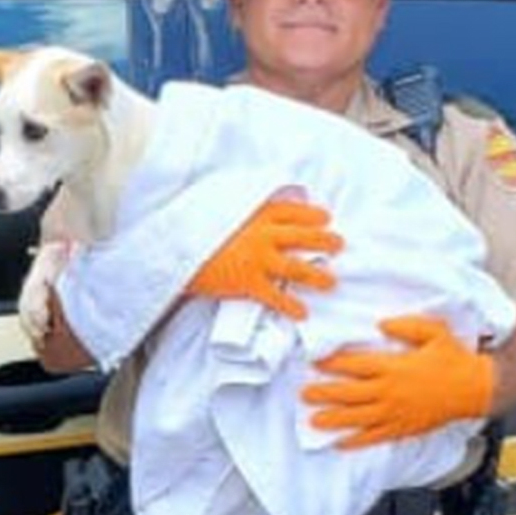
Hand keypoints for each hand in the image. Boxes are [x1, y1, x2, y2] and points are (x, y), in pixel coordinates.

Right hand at [187, 199, 340, 320]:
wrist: (176, 249)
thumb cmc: (196, 227)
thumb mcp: (220, 205)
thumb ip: (242, 206)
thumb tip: (255, 201)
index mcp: (256, 214)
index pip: (291, 210)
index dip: (311, 214)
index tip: (325, 217)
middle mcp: (262, 234)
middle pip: (302, 236)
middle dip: (324, 240)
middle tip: (339, 244)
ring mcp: (257, 259)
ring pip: (296, 267)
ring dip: (317, 275)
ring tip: (331, 282)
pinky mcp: (248, 282)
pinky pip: (276, 296)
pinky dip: (290, 305)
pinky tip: (302, 313)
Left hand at [302, 315, 494, 447]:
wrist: (476, 388)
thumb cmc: (455, 358)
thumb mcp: (434, 332)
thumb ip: (406, 326)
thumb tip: (381, 323)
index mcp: (394, 367)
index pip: (355, 365)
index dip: (333, 364)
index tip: (315, 362)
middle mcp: (390, 392)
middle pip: (349, 393)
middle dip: (324, 393)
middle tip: (303, 393)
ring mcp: (395, 413)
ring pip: (356, 418)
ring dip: (333, 420)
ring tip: (313, 420)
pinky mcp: (403, 428)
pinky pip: (375, 437)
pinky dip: (356, 442)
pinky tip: (340, 444)